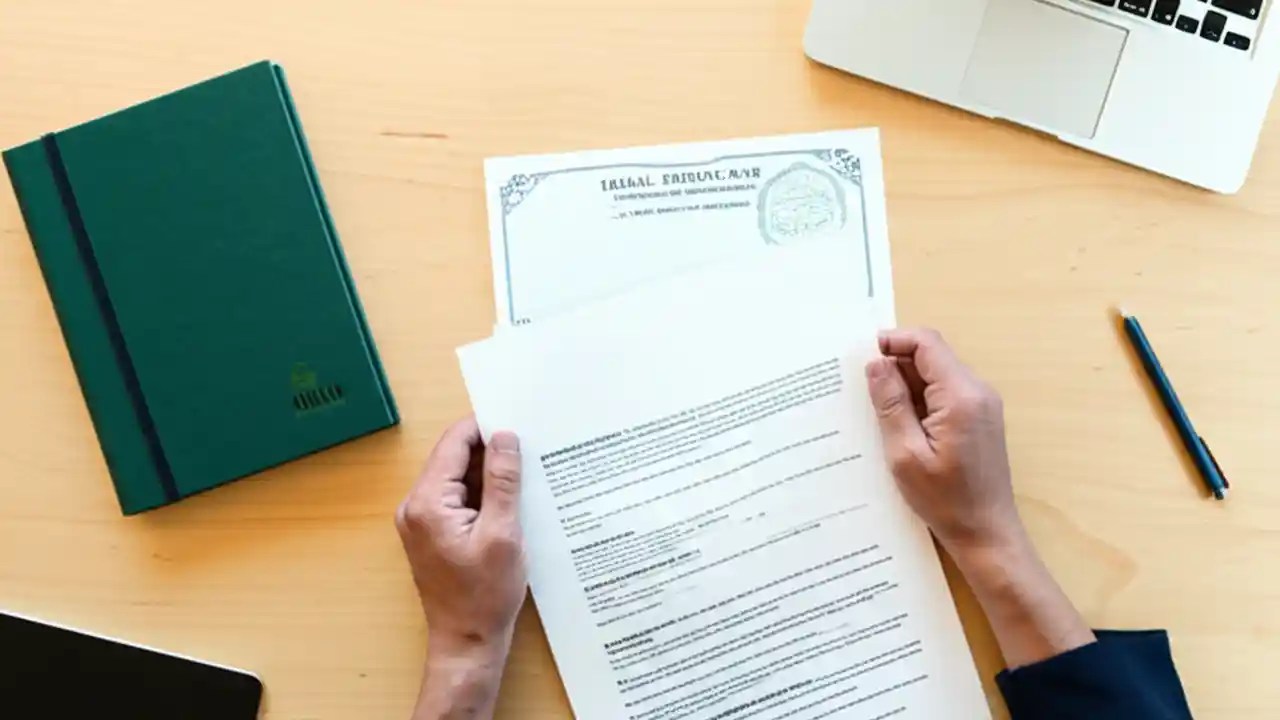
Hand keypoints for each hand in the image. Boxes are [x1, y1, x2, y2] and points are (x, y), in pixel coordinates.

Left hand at [396, 417, 525, 719]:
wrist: (466, 642)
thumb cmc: (484, 597)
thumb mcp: (503, 534)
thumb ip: (503, 481)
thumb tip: (506, 436)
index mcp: (428, 503)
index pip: (454, 442)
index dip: (486, 428)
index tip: (519, 425)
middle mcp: (415, 506)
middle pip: (454, 458)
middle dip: (491, 451)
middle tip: (530, 451)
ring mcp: (421, 520)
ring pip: (458, 477)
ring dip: (489, 474)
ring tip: (525, 478)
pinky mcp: (432, 532)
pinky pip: (457, 498)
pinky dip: (483, 494)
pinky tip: (510, 502)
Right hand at [864, 327, 1020, 554]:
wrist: (987, 533)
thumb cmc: (945, 500)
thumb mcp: (905, 454)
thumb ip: (891, 404)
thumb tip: (876, 363)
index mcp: (961, 396)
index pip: (926, 344)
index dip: (893, 341)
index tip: (863, 357)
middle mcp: (977, 392)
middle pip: (932, 356)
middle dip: (896, 365)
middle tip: (863, 390)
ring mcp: (982, 405)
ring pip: (937, 374)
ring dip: (906, 384)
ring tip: (878, 412)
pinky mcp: (979, 418)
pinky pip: (945, 393)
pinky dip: (920, 399)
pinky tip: (900, 425)